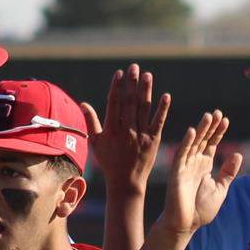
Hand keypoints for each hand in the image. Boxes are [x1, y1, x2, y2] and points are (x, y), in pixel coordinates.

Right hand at [93, 64, 170, 191]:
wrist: (126, 182)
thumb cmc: (109, 162)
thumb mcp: (96, 143)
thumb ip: (91, 121)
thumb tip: (83, 103)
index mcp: (112, 130)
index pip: (114, 104)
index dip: (116, 87)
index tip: (119, 73)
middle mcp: (127, 131)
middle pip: (129, 103)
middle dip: (132, 83)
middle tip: (134, 67)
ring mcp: (141, 135)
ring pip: (144, 109)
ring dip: (146, 91)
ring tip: (148, 75)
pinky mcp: (154, 141)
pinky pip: (159, 122)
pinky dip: (162, 109)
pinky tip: (166, 96)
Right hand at [157, 110, 239, 240]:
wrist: (186, 224)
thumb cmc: (201, 209)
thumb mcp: (221, 189)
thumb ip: (228, 172)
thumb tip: (238, 154)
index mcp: (205, 165)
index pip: (212, 144)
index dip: (219, 132)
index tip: (226, 120)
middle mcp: (194, 162)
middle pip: (204, 139)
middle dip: (211, 126)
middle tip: (218, 112)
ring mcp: (185, 166)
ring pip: (194, 143)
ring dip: (201, 130)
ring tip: (208, 116)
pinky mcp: (177, 172)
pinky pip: (182, 154)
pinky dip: (187, 143)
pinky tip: (193, 131)